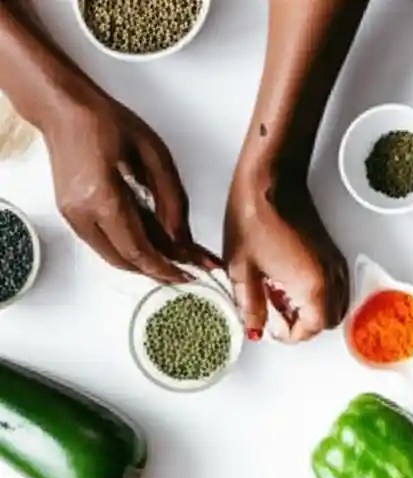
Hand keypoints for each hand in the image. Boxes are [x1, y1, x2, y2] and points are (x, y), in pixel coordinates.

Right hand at [44, 94, 217, 281]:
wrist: (64, 110)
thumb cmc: (108, 123)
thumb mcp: (155, 155)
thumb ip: (171, 199)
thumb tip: (181, 238)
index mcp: (102, 196)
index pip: (138, 249)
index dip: (166, 267)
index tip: (191, 275)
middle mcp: (81, 212)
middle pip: (125, 260)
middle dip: (160, 270)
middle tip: (191, 271)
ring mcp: (72, 215)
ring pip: (113, 256)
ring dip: (146, 262)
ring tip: (178, 260)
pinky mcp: (72, 213)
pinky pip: (104, 243)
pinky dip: (130, 249)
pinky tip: (154, 245)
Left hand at [224, 169, 348, 341]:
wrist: (271, 182)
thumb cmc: (255, 218)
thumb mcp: (242, 270)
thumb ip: (250, 306)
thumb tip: (255, 328)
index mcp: (311, 287)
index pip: (310, 329)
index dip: (289, 335)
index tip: (270, 328)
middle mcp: (330, 278)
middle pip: (328, 320)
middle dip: (304, 325)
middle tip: (277, 317)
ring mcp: (335, 264)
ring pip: (336, 303)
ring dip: (314, 309)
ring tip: (283, 298)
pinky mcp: (333, 252)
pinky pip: (337, 285)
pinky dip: (321, 294)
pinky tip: (294, 281)